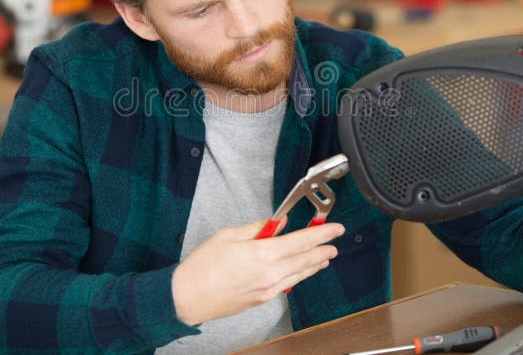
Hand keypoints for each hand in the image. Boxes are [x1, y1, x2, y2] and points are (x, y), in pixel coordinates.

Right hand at [171, 217, 343, 325]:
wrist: (188, 297)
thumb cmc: (202, 267)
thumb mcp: (228, 235)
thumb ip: (257, 228)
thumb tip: (277, 223)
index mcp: (262, 254)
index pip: (301, 241)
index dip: (321, 234)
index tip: (334, 228)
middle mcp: (269, 274)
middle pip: (305, 259)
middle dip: (323, 249)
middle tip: (335, 241)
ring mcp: (268, 289)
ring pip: (300, 274)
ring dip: (315, 264)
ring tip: (325, 256)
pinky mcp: (262, 299)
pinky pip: (288, 284)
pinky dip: (299, 275)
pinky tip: (301, 271)